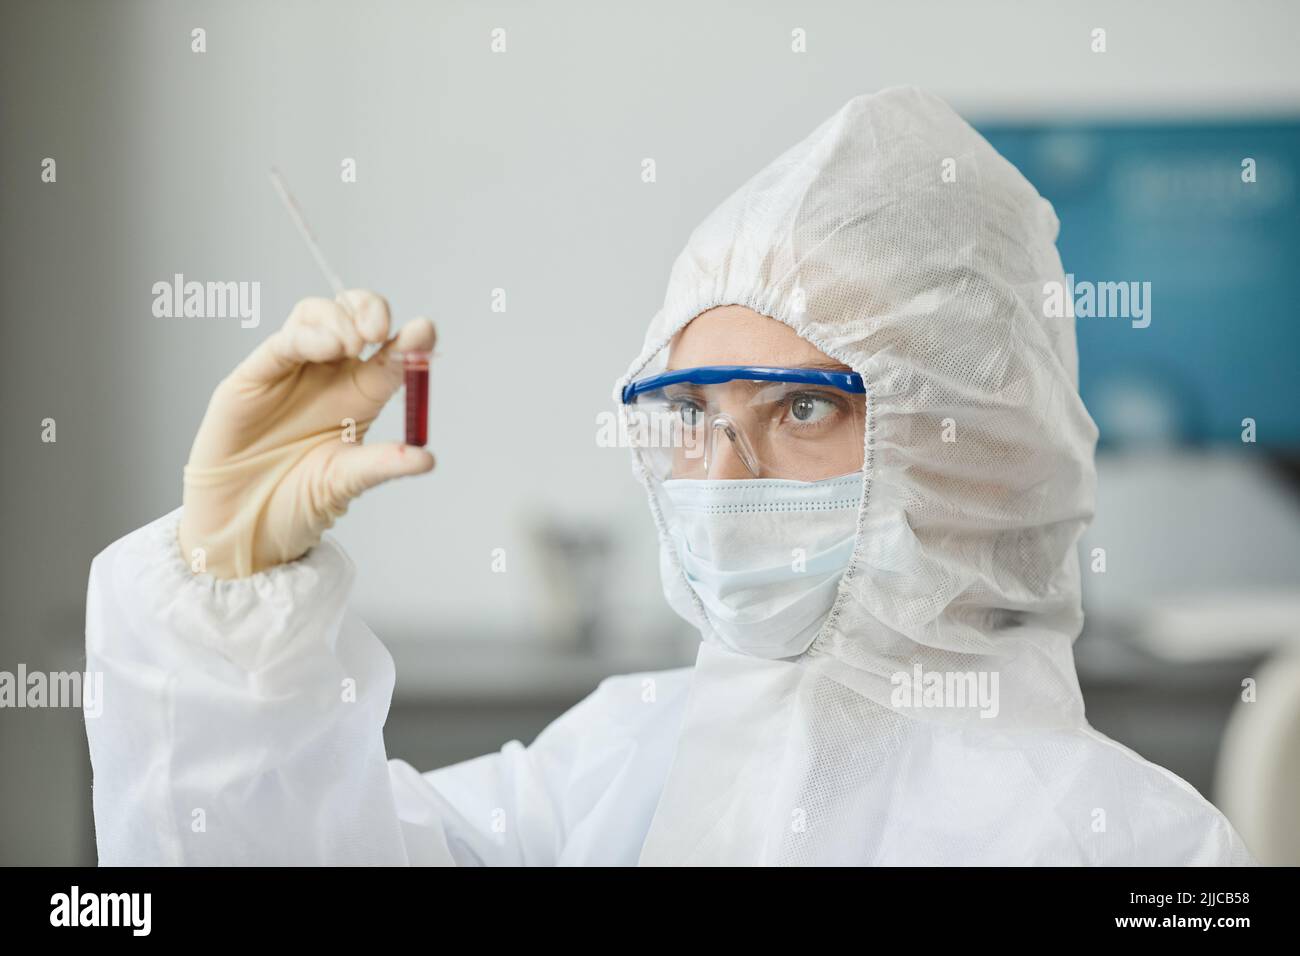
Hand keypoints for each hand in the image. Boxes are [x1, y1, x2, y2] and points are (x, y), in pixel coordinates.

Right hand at [178, 290, 435, 578]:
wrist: (242, 527)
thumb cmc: (294, 502)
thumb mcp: (345, 483)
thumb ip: (382, 465)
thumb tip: (428, 459)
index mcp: (361, 396)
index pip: (392, 354)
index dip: (411, 339)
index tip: (426, 330)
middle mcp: (329, 375)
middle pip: (354, 317)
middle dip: (371, 310)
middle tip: (380, 331)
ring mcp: (292, 371)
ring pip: (316, 316)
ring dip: (339, 318)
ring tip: (352, 345)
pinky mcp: (254, 377)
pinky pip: (281, 344)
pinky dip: (306, 337)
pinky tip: (326, 348)